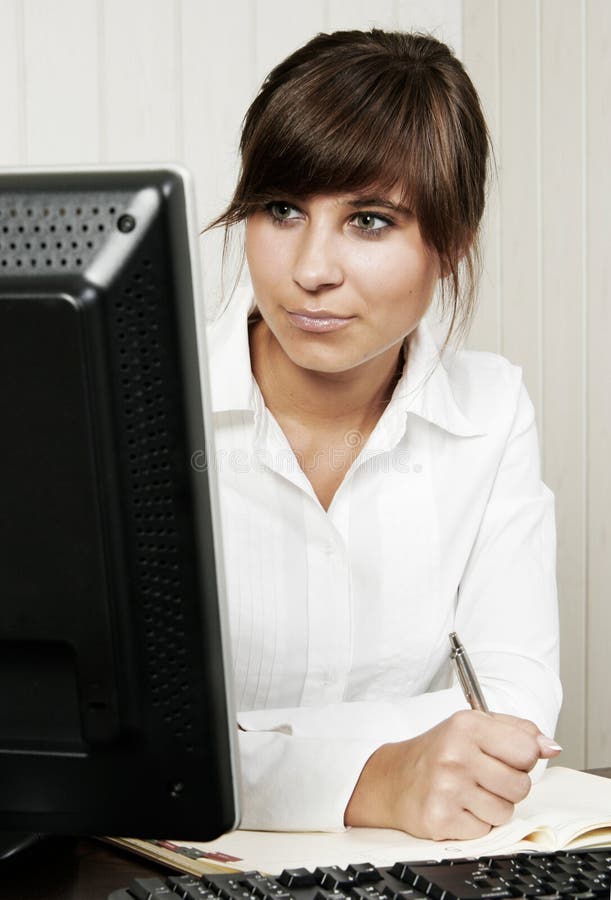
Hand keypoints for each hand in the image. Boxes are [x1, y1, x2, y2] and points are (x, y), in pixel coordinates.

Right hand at [344, 710, 560, 839]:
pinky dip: (475, 823)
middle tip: (484, 776)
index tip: (507, 757)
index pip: (527, 750)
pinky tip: (457, 807)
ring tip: (469, 792)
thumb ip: (518, 731)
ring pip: (505, 811)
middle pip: (521, 786)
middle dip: (509, 786)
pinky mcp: (441, 819)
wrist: (392, 779)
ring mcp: (447, 788)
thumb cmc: (438, 751)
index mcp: (467, 725)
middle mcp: (456, 754)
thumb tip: (551, 747)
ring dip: (492, 807)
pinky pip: (485, 830)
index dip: (522, 758)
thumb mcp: (474, 726)